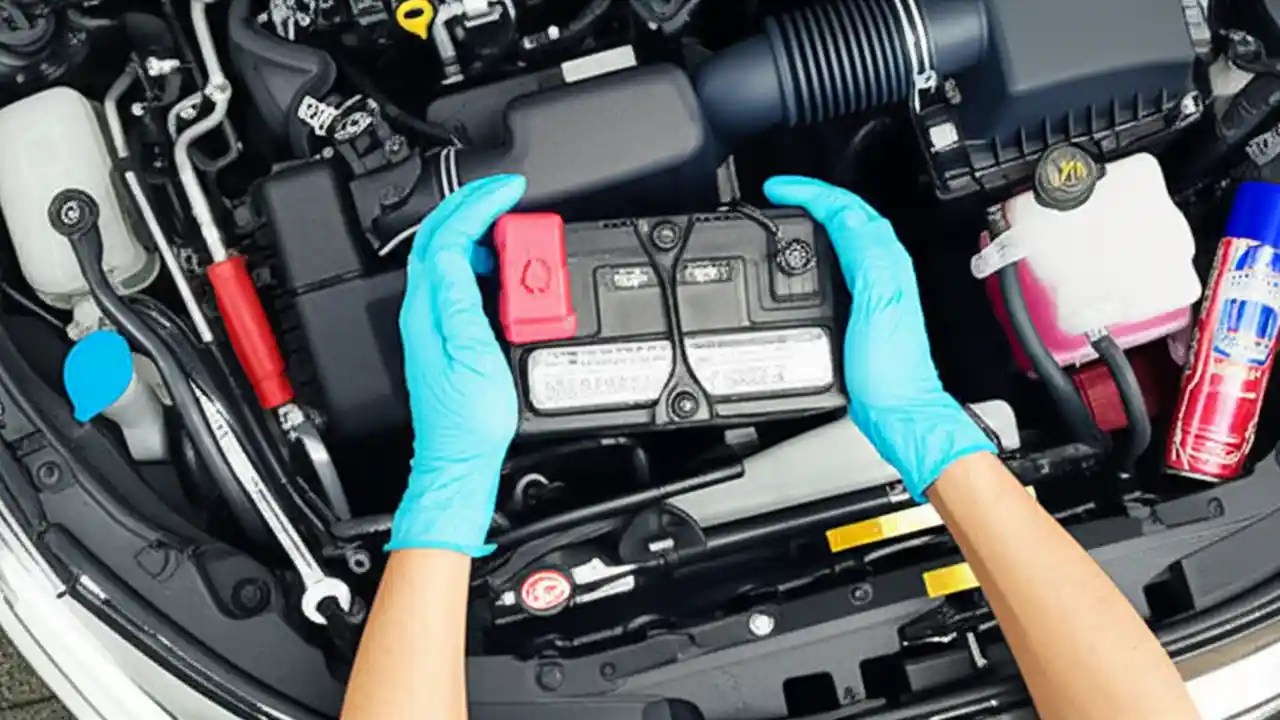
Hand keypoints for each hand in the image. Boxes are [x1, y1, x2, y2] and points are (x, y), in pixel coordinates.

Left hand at [388, 174, 527, 555]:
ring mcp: (431, 320)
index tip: (508, 190)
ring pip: (447, 254)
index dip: (478, 204)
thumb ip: (466, 300)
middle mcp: (423, 309)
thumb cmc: (468, 420)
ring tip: (510, 222)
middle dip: (473, 205)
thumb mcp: (475, 356)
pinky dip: (480, 259)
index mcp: (430, 308)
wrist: (459, 459)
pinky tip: (501, 267)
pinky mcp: (444, 332)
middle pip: (438, 236)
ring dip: (476, 229)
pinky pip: (457, 279)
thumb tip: (468, 253)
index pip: (448, 236)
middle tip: (508, 193)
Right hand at [764, 176, 994, 500]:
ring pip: (845, 237)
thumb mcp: (877, 300)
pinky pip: (840, 263)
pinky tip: (801, 263)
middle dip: (813, 198)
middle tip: (778, 195)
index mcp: (886, 260)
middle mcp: (885, 269)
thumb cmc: (890, 369)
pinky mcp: (863, 309)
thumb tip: (839, 215)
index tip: (777, 188)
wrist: (898, 411)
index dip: (811, 192)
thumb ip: (863, 253)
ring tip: (787, 217)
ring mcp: (875, 288)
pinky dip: (817, 251)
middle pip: (848, 215)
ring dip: (816, 220)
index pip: (847, 209)